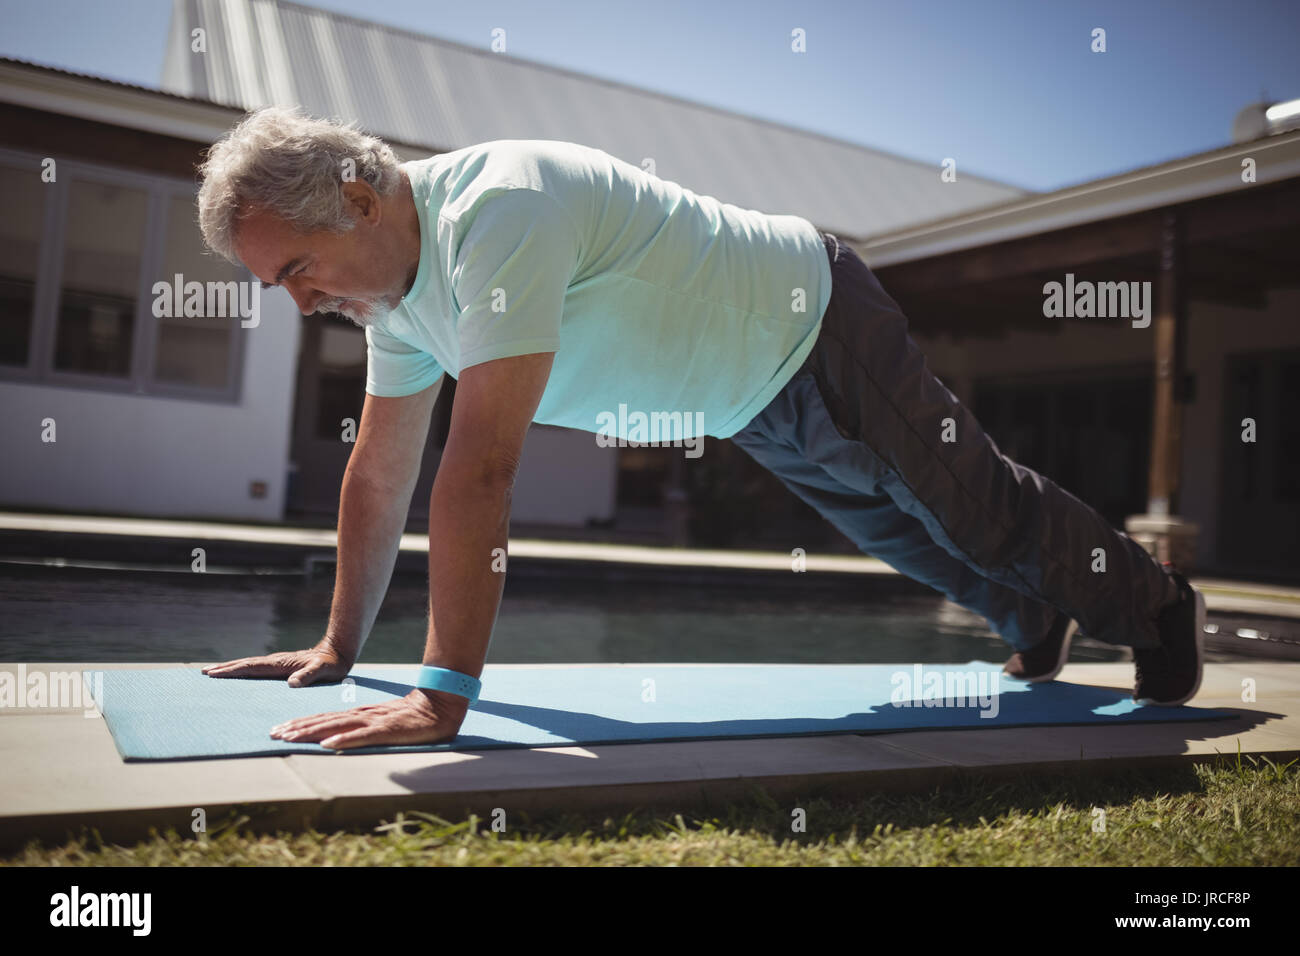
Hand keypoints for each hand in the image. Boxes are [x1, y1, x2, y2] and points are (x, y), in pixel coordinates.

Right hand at [201, 641, 352, 686]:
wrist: (338, 652)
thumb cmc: (332, 664)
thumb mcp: (323, 671)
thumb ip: (309, 676)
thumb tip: (292, 683)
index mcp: (280, 664)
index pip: (251, 668)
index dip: (232, 671)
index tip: (213, 674)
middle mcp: (275, 661)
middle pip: (244, 664)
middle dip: (224, 668)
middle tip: (203, 673)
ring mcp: (277, 663)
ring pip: (248, 665)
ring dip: (230, 668)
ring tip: (212, 671)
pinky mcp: (280, 666)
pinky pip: (256, 668)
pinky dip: (242, 670)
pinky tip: (238, 674)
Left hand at [269, 688, 467, 750]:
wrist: (439, 706)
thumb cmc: (411, 717)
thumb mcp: (382, 723)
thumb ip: (362, 729)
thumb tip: (337, 739)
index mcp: (360, 714)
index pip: (324, 719)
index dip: (300, 724)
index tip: (279, 729)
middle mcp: (362, 715)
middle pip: (324, 721)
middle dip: (297, 728)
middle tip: (273, 733)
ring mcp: (374, 722)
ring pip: (336, 727)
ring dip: (311, 732)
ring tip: (290, 737)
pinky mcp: (387, 730)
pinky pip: (362, 736)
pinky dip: (344, 740)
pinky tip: (327, 744)